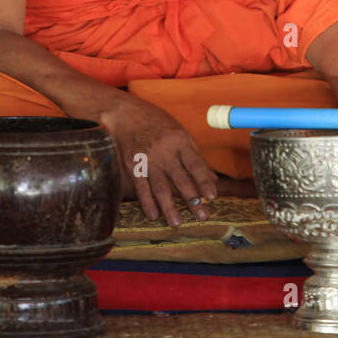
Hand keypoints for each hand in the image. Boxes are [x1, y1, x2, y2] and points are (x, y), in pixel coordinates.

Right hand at [98, 96, 218, 227]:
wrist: (125, 114)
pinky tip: (153, 215)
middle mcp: (164, 151)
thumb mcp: (180, 133)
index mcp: (179, 140)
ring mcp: (147, 159)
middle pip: (180, 179)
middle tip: (202, 217)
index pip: (195, 164)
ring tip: (177, 223)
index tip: (212, 197)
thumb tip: (213, 180)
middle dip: (192, 200)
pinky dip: (147, 202)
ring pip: (160, 187)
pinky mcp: (132, 165)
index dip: (204, 181)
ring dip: (169, 207)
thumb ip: (195, 157)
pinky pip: (141, 187)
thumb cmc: (157, 123)